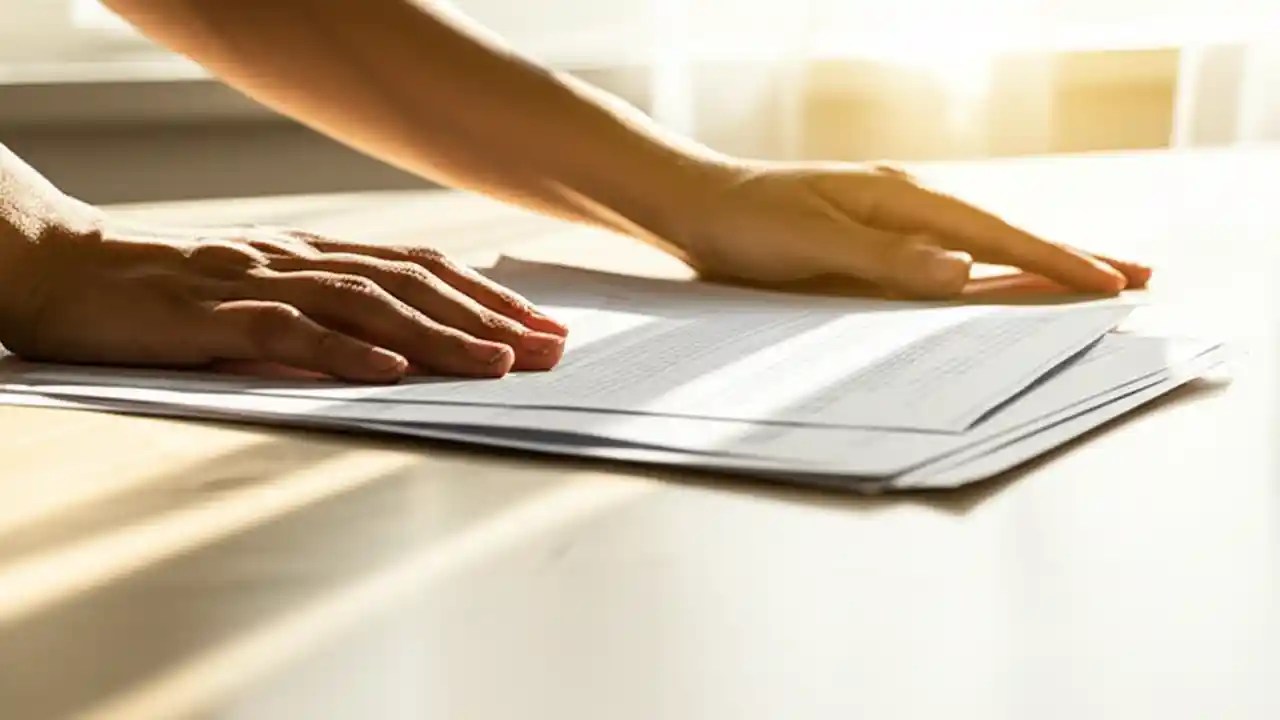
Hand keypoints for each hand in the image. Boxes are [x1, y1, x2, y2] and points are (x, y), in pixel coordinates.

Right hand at [0, 216, 567, 381]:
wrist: (65, 272)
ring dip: (436, 334)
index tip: (541, 325)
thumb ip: (327, 310)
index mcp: (314, 256)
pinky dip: (342, 350)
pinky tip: (389, 369)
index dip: (485, 297)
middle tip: (548, 349)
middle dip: (486, 318)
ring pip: (364, 305)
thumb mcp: (261, 292)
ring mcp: (255, 283)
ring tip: (496, 362)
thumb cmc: (168, 292)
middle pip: (410, 285)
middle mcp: (298, 261)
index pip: (420, 271)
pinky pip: (286, 332)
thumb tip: (401, 345)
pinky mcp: (211, 315)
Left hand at [676, 161, 1150, 298]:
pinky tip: (1005, 288)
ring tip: (1093, 282)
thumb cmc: (748, 222)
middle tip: (1138, 277)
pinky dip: (989, 275)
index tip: (1110, 282)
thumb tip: (965, 270)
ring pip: (983, 250)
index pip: (994, 235)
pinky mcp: (875, 248)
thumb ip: (887, 258)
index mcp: (900, 200)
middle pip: (1005, 237)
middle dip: (1069, 258)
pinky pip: (947, 265)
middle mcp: (907, 210)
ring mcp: (894, 227)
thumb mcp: (812, 240)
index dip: (1053, 262)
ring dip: (1036, 267)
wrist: (699, 207)